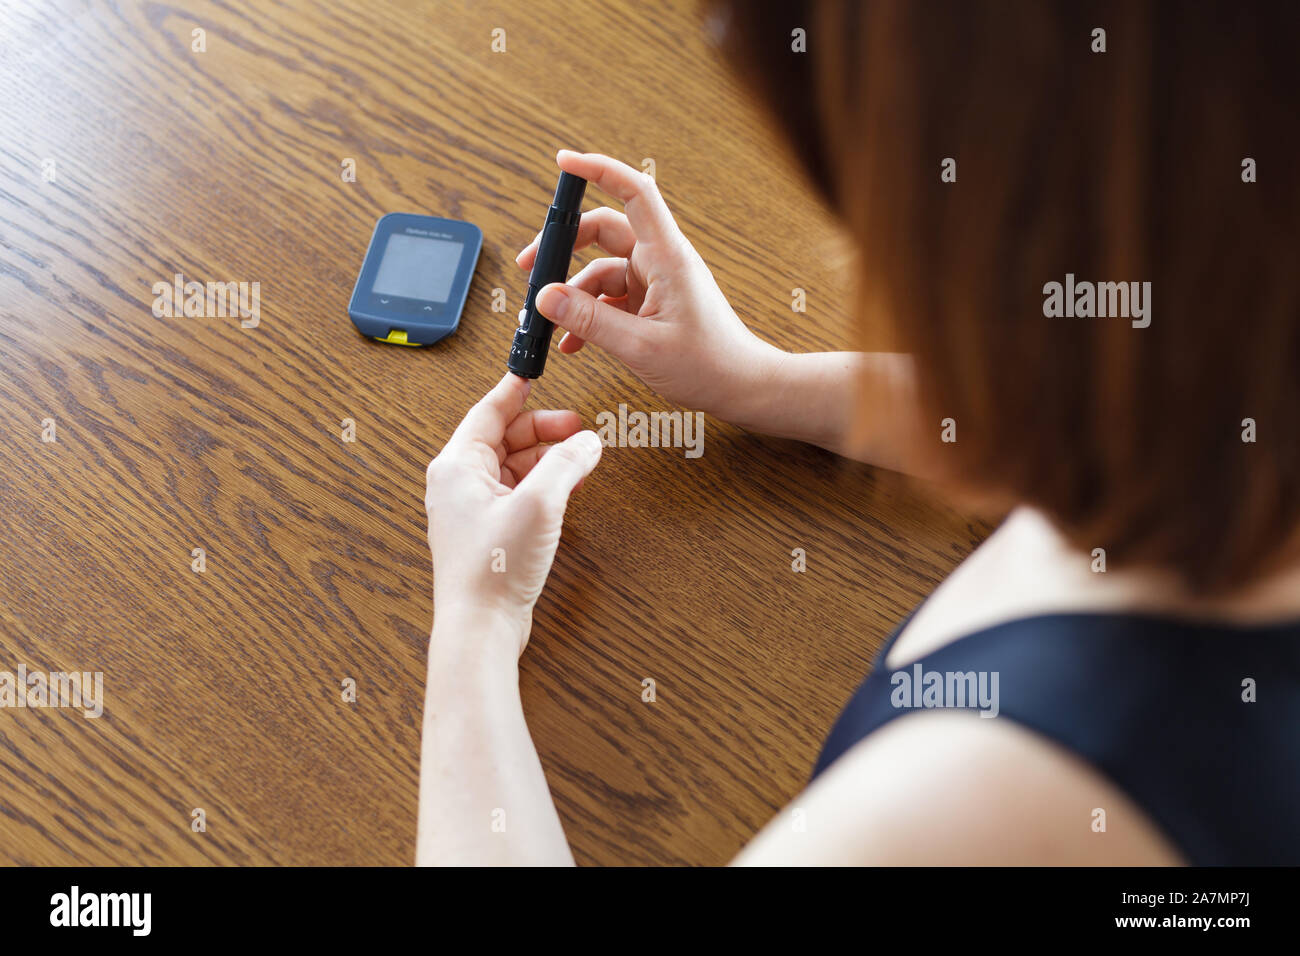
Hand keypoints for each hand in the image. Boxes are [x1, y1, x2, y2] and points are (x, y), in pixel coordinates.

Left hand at [424, 373, 601, 657]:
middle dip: (544, 430)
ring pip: (514, 467)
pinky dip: (544, 485)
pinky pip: (518, 494)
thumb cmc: (493, 568)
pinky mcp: (489, 533)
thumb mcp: (539, 503)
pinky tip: (568, 488)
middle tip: (579, 427)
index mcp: (457, 466)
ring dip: (548, 460)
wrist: (481, 627)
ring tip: (581, 458)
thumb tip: (587, 441)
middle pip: (504, 439)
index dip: (515, 390)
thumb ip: (566, 464)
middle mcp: (459, 484)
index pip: (488, 411)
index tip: (533, 373)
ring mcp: (473, 510)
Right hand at [517, 150, 781, 422]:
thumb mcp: (640, 346)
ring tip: (547, 321)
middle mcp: (660, 261)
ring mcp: (655, 282)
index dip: (599, 170)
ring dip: (572, 292)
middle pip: (603, 230)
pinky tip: (571, 341)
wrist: (740, 386)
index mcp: (666, 257)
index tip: (564, 161)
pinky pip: (610, 298)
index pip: (634, 192)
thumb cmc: (707, 364)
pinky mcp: (652, 303)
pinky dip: (588, 314)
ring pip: (601, 269)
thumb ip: (590, 320)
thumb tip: (546, 296)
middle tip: (530, 268)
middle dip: (563, 245)